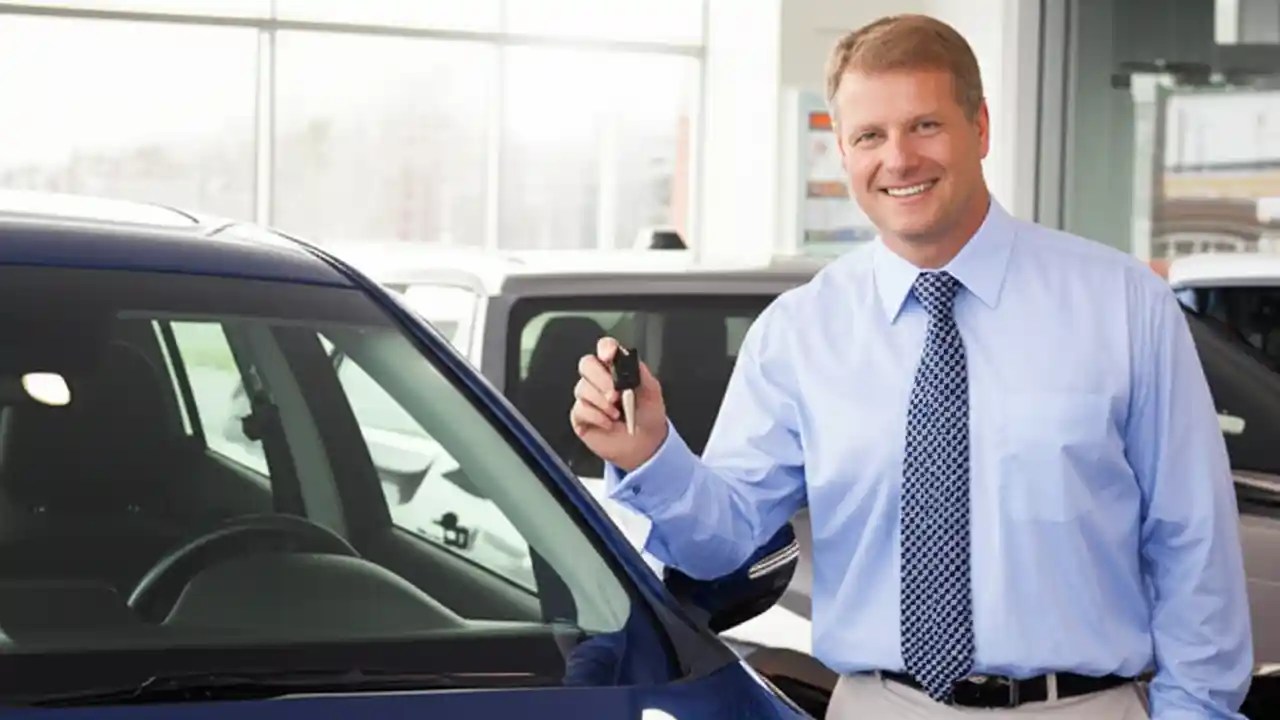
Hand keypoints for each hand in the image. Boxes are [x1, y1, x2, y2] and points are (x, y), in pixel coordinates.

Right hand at [569, 337, 668, 471]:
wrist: (646, 446)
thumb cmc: (649, 416)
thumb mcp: (652, 391)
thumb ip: (640, 372)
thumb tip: (626, 358)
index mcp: (616, 369)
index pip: (604, 348)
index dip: (605, 349)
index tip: (609, 357)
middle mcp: (599, 380)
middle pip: (587, 364)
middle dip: (601, 379)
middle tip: (616, 395)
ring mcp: (588, 397)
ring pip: (582, 388)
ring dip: (602, 402)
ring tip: (617, 414)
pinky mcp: (580, 416)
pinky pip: (580, 409)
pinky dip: (596, 416)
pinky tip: (609, 423)